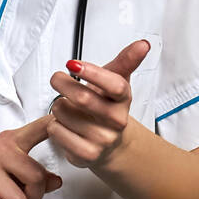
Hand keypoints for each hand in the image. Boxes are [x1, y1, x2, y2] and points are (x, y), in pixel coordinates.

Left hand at [47, 39, 150, 169]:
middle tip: (57, 78)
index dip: (93, 73)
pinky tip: (64, 125)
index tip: (73, 63)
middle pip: (84, 98)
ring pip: (64, 113)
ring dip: (58, 106)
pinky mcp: (86, 155)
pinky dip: (54, 125)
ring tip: (65, 107)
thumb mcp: (115, 81)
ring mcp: (102, 139)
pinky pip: (57, 132)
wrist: (110, 144)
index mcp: (123, 99)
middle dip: (63, 83)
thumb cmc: (107, 106)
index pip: (114, 85)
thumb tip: (143, 44)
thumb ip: (126, 60)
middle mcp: (117, 121)